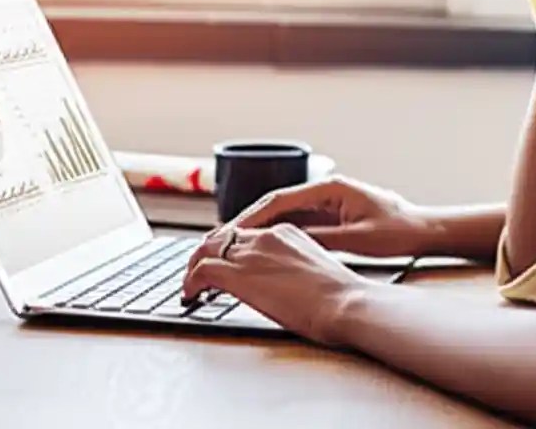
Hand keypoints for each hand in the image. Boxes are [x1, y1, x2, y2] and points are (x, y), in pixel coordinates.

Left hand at [180, 223, 370, 344]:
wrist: (345, 303)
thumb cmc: (340, 297)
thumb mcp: (314, 271)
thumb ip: (292, 269)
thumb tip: (280, 285)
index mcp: (286, 232)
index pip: (245, 234)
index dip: (228, 248)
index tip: (222, 262)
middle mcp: (265, 236)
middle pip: (221, 237)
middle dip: (205, 254)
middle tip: (197, 273)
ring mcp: (250, 252)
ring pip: (206, 249)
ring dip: (193, 267)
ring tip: (190, 285)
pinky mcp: (238, 273)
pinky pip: (201, 271)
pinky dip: (190, 282)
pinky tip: (190, 296)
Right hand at [208, 175, 434, 257]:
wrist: (424, 230)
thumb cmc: (399, 231)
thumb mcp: (358, 239)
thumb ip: (322, 239)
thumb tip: (286, 244)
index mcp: (330, 188)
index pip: (280, 199)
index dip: (251, 216)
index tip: (230, 231)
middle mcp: (324, 191)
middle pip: (276, 205)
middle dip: (248, 222)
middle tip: (221, 240)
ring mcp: (326, 203)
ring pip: (283, 215)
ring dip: (260, 230)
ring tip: (233, 248)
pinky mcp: (330, 215)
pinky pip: (296, 224)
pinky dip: (277, 235)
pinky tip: (261, 251)